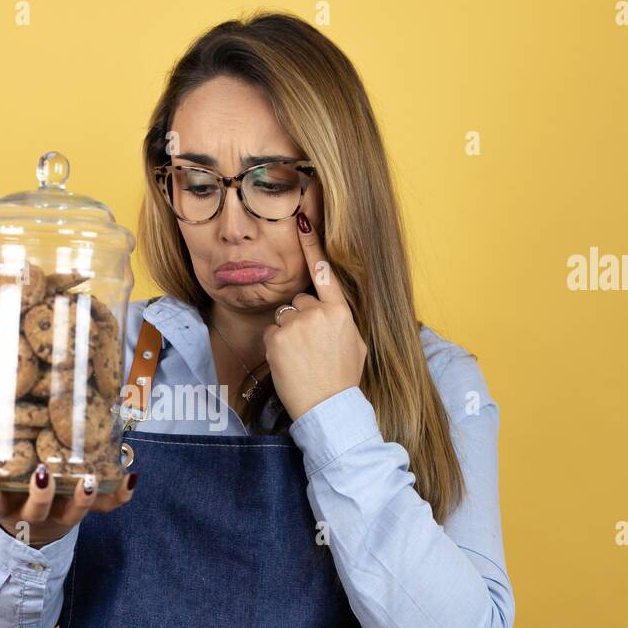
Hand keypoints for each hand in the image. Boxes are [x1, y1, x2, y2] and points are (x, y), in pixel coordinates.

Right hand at [0, 440, 137, 547]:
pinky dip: (121, 494)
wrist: (30, 531)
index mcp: (3, 508)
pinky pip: (107, 506)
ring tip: (86, 479)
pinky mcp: (86, 510)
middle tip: (42, 474)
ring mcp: (62, 514)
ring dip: (80, 498)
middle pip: (35, 511)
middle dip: (39, 496)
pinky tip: (130, 476)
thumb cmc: (2, 499)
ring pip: (74, 513)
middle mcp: (33, 514)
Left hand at [263, 212, 367, 420]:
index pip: (326, 274)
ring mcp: (297, 323)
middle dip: (300, 319)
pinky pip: (271, 333)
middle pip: (299, 301)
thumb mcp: (357, 346)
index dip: (313, 247)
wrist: (328, 407)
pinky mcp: (277, 337)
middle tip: (309, 348)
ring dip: (287, 333)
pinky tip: (289, 363)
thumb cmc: (343, 379)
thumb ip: (343, 321)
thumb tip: (334, 308)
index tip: (303, 220)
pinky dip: (275, 347)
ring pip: (283, 316)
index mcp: (342, 313)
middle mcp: (319, 312)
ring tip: (300, 359)